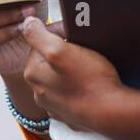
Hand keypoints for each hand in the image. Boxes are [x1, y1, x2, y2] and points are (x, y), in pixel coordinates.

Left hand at [21, 16, 128, 135]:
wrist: (112, 112)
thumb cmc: (89, 80)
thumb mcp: (60, 51)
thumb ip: (38, 35)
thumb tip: (27, 23)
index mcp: (33, 74)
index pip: (38, 43)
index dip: (56, 34)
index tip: (73, 33)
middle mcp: (39, 93)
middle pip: (47, 62)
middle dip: (62, 52)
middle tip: (82, 47)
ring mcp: (54, 106)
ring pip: (59, 78)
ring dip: (69, 69)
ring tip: (88, 64)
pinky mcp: (69, 115)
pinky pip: (70, 94)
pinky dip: (78, 86)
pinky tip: (90, 83)